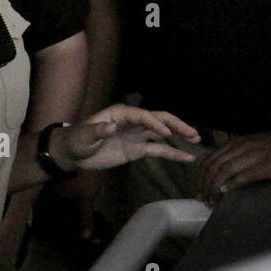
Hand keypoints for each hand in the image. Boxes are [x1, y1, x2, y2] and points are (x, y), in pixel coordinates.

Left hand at [56, 104, 199, 171]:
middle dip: (176, 125)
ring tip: (196, 139)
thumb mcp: (84, 136)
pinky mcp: (139, 149)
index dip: (155, 123)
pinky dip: (173, 153)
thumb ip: (97, 131)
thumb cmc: (77, 140)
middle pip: (159, 119)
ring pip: (163, 133)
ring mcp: (138, 135)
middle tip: (192, 133)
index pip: (143, 116)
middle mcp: (134, 121)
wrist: (74, 154)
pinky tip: (187, 158)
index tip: (167, 133)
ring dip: (179, 135)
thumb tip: (111, 128)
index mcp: (121, 113)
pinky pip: (159, 150)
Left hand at [197, 127, 270, 203]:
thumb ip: (238, 155)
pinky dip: (232, 184)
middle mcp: (242, 147)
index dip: (201, 177)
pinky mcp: (266, 165)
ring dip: (215, 188)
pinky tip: (226, 192)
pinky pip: (244, 175)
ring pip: (224, 171)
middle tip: (203, 200)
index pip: (210, 159)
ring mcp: (254, 155)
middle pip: (213, 167)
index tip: (200, 190)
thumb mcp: (253, 145)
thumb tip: (223, 175)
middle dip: (204, 185)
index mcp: (237, 143)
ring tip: (212, 201)